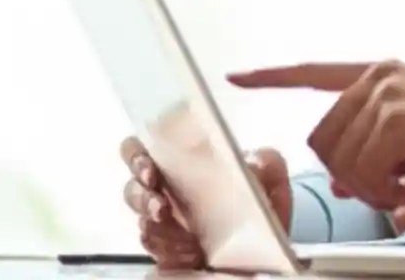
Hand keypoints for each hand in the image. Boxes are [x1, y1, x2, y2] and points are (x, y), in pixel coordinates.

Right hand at [120, 137, 290, 268]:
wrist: (270, 245)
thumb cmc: (261, 205)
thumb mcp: (271, 180)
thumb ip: (267, 162)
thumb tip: (255, 159)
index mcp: (183, 166)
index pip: (142, 150)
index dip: (135, 155)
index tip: (150, 167)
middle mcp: (167, 193)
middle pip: (132, 188)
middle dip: (141, 194)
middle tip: (160, 203)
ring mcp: (166, 225)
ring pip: (142, 221)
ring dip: (154, 224)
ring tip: (175, 227)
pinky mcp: (169, 253)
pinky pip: (158, 251)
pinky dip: (171, 249)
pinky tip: (189, 251)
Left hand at [227, 61, 404, 196]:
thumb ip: (375, 151)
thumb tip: (343, 182)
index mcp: (384, 73)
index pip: (316, 72)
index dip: (273, 76)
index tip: (237, 76)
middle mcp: (381, 76)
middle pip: (321, 140)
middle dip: (352, 176)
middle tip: (396, 186)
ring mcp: (389, 95)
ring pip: (340, 162)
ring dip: (372, 189)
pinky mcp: (400, 122)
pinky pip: (364, 176)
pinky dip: (385, 195)